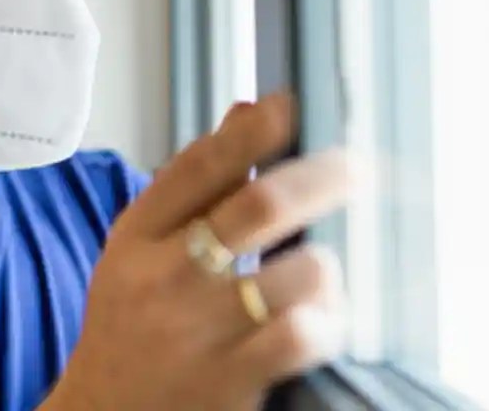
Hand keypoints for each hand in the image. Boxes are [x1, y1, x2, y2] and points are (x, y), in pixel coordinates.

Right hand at [42, 93, 353, 410]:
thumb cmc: (131, 325)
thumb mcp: (141, 248)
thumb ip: (194, 182)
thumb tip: (248, 109)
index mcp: (138, 237)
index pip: (198, 167)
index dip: (249, 132)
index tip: (288, 106)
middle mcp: (165, 278)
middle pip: (259, 207)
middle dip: (321, 178)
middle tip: (357, 167)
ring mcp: (198, 333)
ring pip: (296, 273)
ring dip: (326, 268)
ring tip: (324, 275)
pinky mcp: (230, 381)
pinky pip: (301, 336)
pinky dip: (327, 322)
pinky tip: (323, 322)